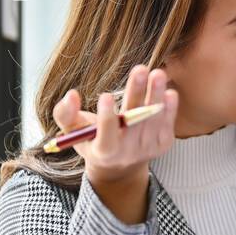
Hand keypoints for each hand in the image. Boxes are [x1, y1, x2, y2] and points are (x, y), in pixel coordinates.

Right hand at [52, 64, 178, 186]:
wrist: (119, 165)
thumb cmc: (91, 140)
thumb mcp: (72, 130)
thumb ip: (65, 113)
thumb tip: (71, 95)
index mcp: (103, 152)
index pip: (106, 135)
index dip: (106, 117)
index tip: (105, 95)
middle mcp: (127, 154)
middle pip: (134, 122)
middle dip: (137, 94)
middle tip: (140, 69)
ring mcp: (147, 149)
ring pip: (153, 120)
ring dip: (156, 95)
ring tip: (158, 74)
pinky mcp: (163, 145)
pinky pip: (167, 124)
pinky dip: (169, 108)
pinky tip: (169, 92)